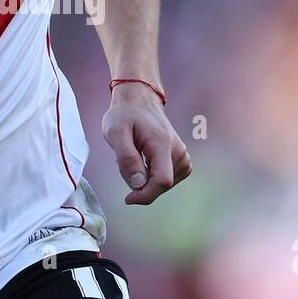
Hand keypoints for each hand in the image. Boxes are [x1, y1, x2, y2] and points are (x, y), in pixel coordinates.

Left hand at [101, 82, 191, 204]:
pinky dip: (153, 176)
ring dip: (146, 180)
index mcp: (162, 144)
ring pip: (165, 184)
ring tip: (133, 157)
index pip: (162, 181)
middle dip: (141, 185)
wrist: (139, 100)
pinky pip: (168, 178)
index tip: (128, 198)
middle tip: (123, 163)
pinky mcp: (181, 158)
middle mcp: (178, 150)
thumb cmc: (124, 115)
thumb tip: (138, 184)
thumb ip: (126, 158)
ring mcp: (182, 154)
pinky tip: (143, 162)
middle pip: (163, 185)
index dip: (145, 195)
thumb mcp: (115, 132)